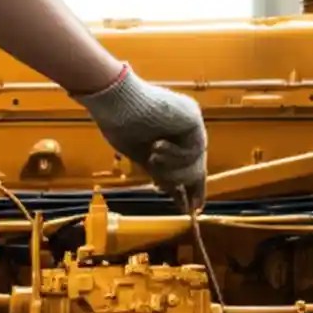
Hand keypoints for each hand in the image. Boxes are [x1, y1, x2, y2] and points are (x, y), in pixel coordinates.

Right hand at [74, 66, 207, 210]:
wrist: (116, 104)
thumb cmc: (121, 126)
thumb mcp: (144, 158)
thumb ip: (160, 173)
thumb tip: (172, 192)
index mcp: (172, 135)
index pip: (187, 165)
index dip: (190, 187)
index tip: (192, 208)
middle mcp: (185, 127)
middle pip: (197, 165)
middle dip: (191, 187)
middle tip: (191, 208)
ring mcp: (191, 122)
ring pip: (194, 162)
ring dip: (173, 169)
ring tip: (153, 158)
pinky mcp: (193, 118)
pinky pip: (193, 151)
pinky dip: (175, 156)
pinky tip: (157, 146)